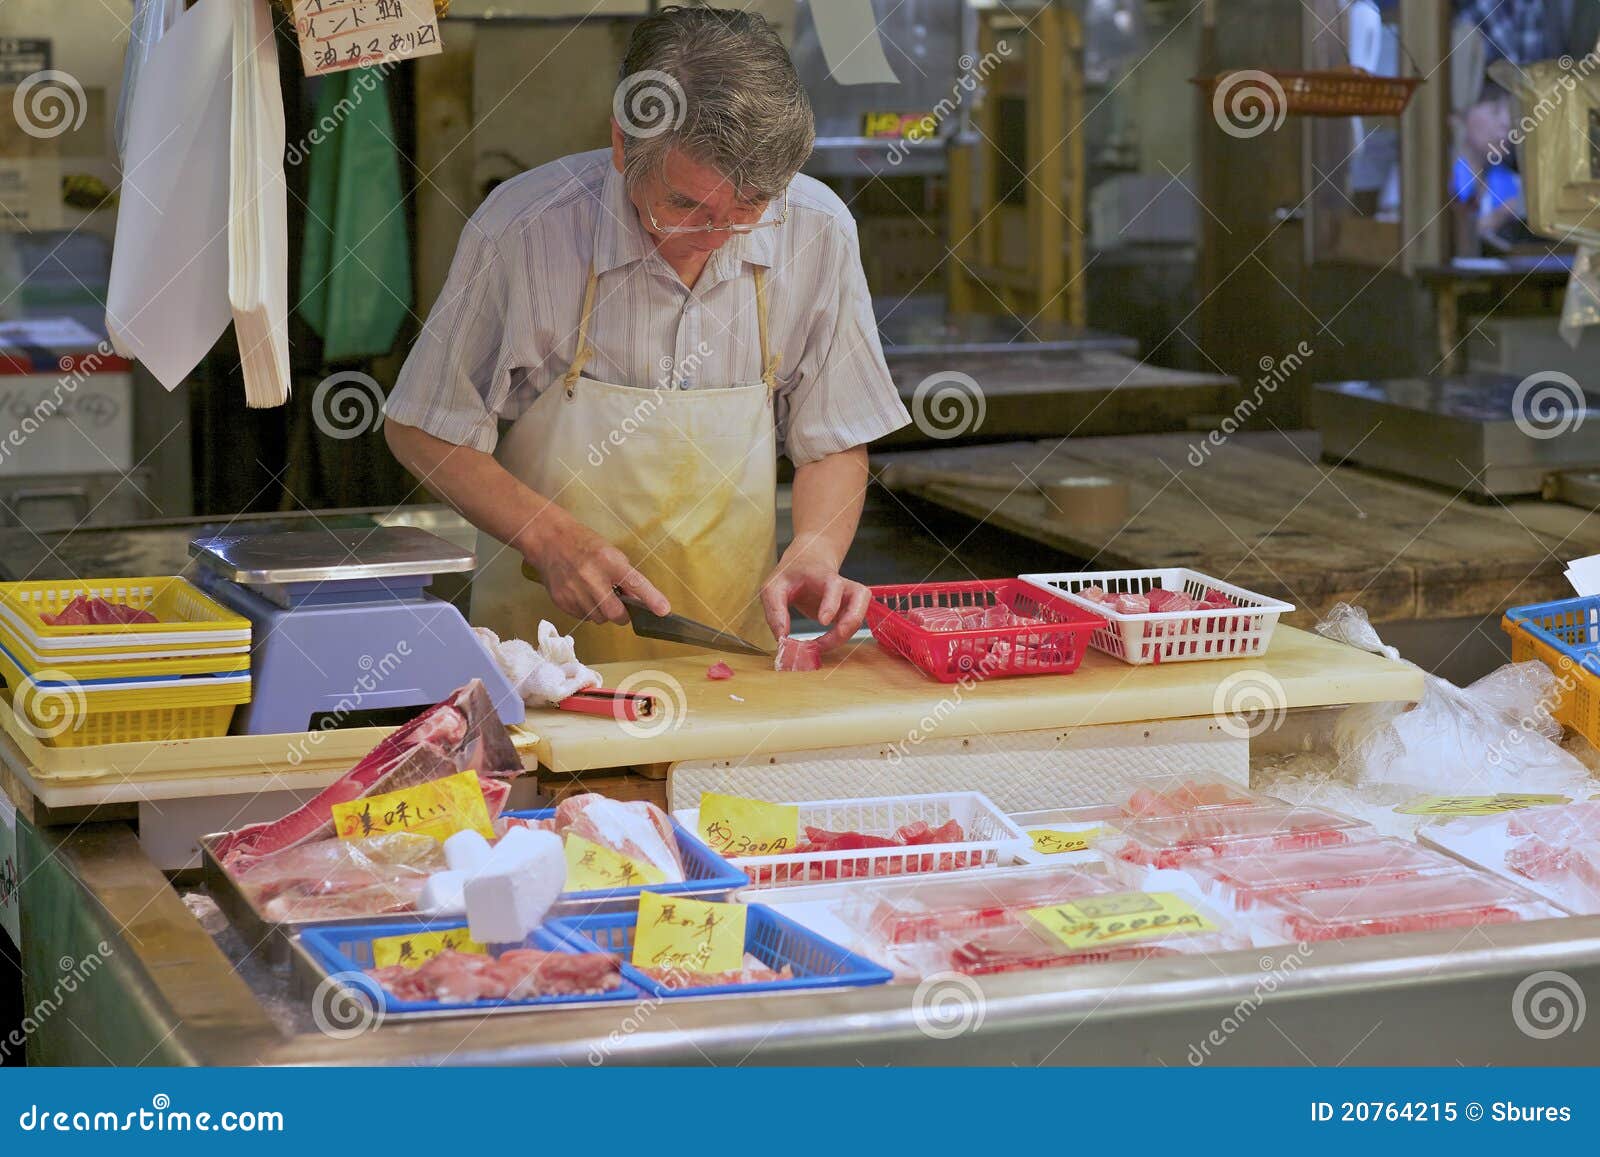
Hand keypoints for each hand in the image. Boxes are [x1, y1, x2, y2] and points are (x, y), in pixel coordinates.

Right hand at [523, 514, 668, 624]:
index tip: (664, 610)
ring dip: (603, 612)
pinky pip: (583, 617)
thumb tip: (639, 601)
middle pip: (616, 614)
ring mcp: (575, 591)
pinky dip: (587, 610)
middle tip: (620, 606)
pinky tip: (582, 594)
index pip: (635, 583)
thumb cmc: (585, 545)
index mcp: (609, 562)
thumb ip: (625, 577)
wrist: (550, 541)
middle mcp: (592, 578)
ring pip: (599, 619)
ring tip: (596, 594)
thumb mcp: (611, 553)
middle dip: (622, 615)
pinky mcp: (562, 601)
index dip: (651, 599)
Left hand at [760, 542, 870, 651]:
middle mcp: (842, 585)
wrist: (806, 565)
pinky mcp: (848, 612)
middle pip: (861, 598)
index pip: (835, 585)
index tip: (823, 622)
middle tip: (825, 642)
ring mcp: (848, 599)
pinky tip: (821, 645)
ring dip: (843, 636)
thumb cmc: (791, 575)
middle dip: (849, 622)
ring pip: (859, 616)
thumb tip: (782, 637)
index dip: (832, 603)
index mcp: (823, 575)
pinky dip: (839, 640)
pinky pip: (851, 627)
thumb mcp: (773, 587)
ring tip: (819, 647)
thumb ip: (775, 610)